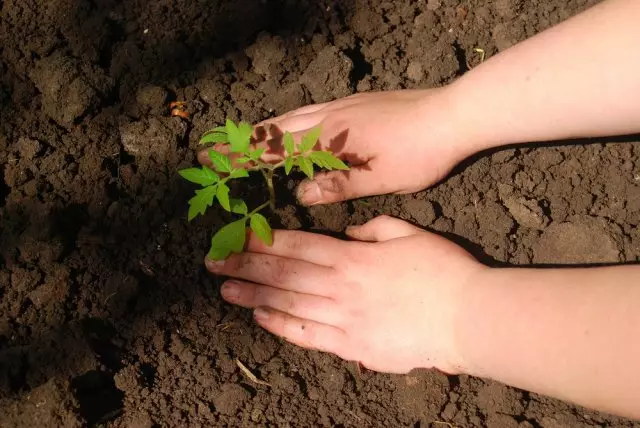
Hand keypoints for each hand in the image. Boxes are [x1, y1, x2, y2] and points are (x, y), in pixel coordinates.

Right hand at [199, 88, 472, 204]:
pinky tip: (290, 126)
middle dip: (241, 141)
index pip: (277, 149)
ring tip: (240, 137)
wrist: (451, 114)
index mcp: (331, 139)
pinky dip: (288, 120)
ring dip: (262, 129)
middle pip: (275, 129)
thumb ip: (339, 185)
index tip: (212, 160)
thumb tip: (300, 194)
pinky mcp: (354, 102)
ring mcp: (341, 107)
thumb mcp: (380, 179)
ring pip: (290, 117)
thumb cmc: (419, 153)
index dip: (243, 157)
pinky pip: (308, 112)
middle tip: (212, 149)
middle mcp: (329, 118)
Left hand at [204, 216, 481, 373]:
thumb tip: (347, 232)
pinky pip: (310, 335)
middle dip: (246, 267)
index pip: (299, 245)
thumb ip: (374, 228)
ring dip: (254, 296)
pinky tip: (261, 319)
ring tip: (224, 290)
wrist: (469, 318)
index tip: (237, 237)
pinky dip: (283, 327)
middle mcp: (342, 286)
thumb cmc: (444, 271)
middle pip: (285, 274)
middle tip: (213, 263)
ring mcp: (345, 318)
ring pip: (290, 304)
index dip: (264, 241)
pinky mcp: (354, 345)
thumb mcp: (410, 233)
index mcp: (354, 257)